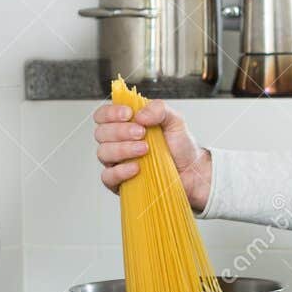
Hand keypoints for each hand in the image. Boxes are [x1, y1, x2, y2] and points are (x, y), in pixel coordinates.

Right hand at [92, 97, 211, 210]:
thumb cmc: (179, 146)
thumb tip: (139, 115)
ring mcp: (116, 163)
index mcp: (124, 124)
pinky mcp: (119, 182)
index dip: (110, 113)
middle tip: (141, 133)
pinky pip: (108, 177)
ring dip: (123, 149)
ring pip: (103, 153)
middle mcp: (116, 142)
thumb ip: (158, 109)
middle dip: (120, 131)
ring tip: (144, 149)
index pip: (103, 115)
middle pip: (100, 133)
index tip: (129, 114)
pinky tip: (137, 168)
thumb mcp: (174, 120)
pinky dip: (120, 171)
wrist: (191, 171)